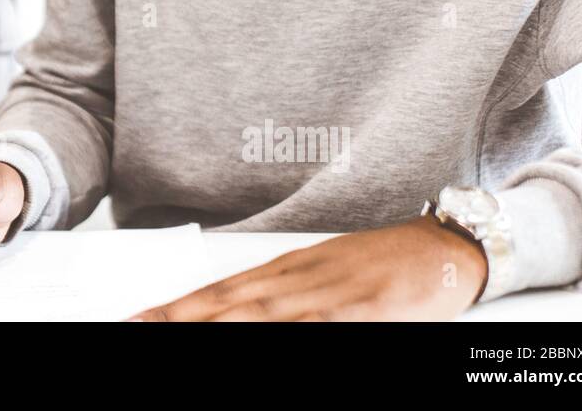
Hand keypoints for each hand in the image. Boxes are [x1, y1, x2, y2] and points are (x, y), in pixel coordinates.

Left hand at [132, 215, 487, 321]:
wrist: (444, 246)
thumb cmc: (381, 267)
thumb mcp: (322, 279)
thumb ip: (281, 300)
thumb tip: (235, 313)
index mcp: (285, 272)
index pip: (217, 294)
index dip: (174, 310)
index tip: (137, 320)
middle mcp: (297, 280)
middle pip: (226, 305)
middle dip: (179, 319)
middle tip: (136, 327)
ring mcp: (328, 294)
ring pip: (260, 315)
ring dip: (217, 324)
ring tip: (175, 332)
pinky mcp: (363, 309)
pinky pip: (318, 326)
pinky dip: (290, 331)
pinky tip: (265, 335)